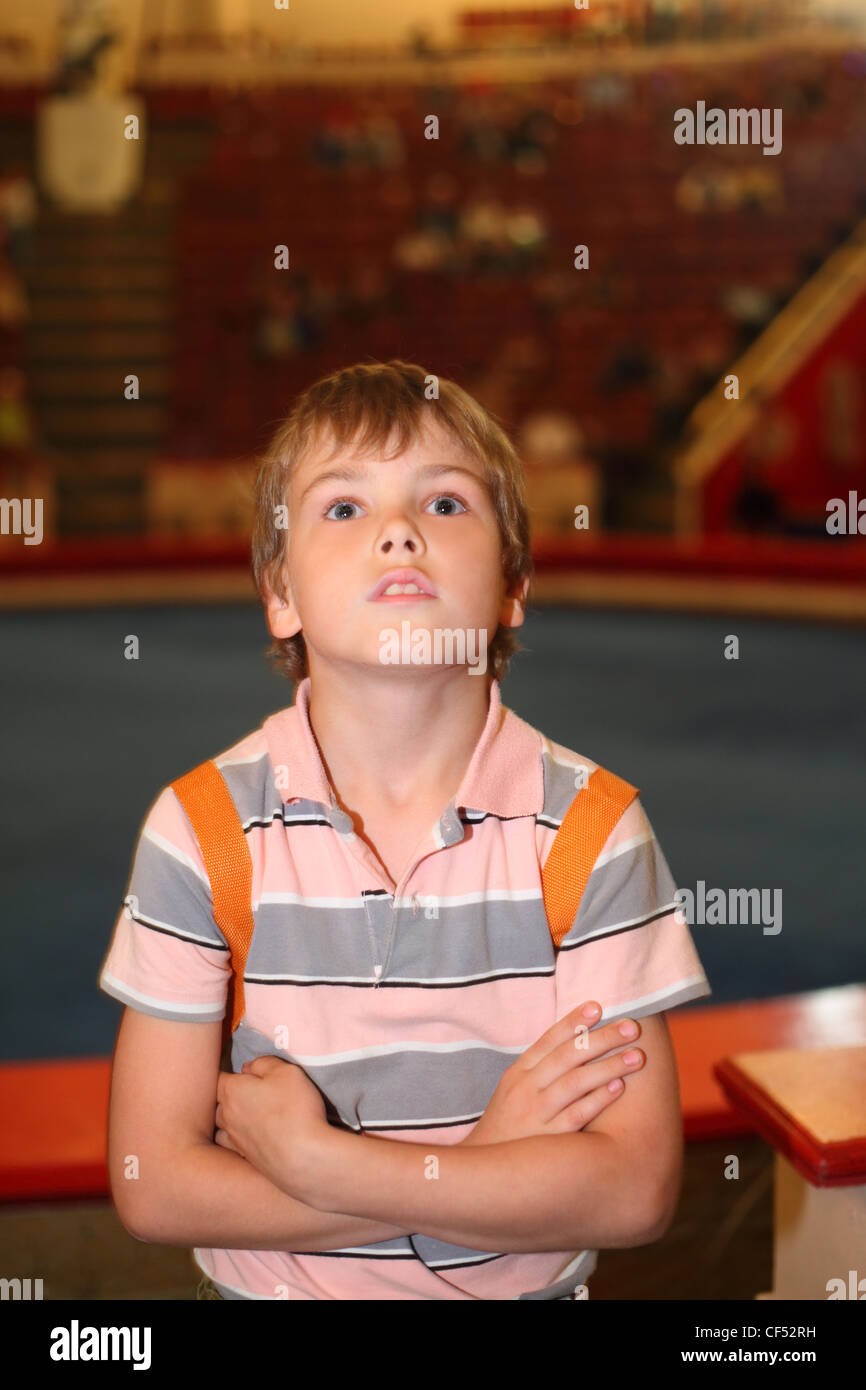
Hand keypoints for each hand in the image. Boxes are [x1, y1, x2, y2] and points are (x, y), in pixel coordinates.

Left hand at [214, 1055, 329, 1194]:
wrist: (304, 1159)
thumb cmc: (295, 1109)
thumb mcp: (286, 1072)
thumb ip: (264, 1064)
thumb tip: (248, 1068)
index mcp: (232, 1091)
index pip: (217, 1077)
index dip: (229, 1073)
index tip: (242, 1072)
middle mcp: (227, 1116)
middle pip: (219, 1103)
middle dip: (230, 1096)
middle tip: (251, 1092)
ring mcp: (235, 1141)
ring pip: (223, 1126)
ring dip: (232, 1120)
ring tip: (251, 1116)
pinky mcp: (246, 1160)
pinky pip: (234, 1145)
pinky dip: (241, 1140)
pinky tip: (257, 1138)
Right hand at [459, 1001, 644, 1146]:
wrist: (487, 1171)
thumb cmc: (508, 1126)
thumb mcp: (513, 1091)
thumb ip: (540, 1069)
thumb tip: (576, 1042)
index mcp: (518, 1073)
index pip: (548, 1040)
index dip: (572, 1021)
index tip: (597, 1005)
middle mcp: (526, 1089)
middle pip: (567, 1056)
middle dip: (601, 1038)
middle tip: (632, 1026)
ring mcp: (536, 1114)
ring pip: (575, 1082)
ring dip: (608, 1066)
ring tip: (637, 1056)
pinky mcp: (548, 1140)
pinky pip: (577, 1115)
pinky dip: (598, 1099)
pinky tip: (619, 1086)